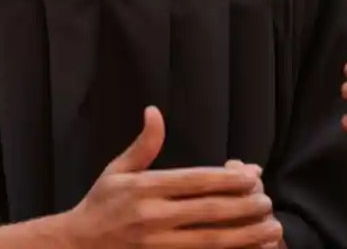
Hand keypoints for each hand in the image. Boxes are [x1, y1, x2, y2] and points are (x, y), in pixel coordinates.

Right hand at [61, 106, 282, 248]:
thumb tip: (154, 112)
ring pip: (210, 241)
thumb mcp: (116, 171)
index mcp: (144, 189)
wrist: (75, 247)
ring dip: (245, 236)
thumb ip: (143, 145)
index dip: (227, 178)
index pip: (194, 181)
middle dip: (244, 206)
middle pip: (208, 211)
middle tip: (268, 202)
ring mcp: (157, 245)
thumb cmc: (99, 206)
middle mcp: (152, 217)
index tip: (253, 176)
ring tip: (271, 229)